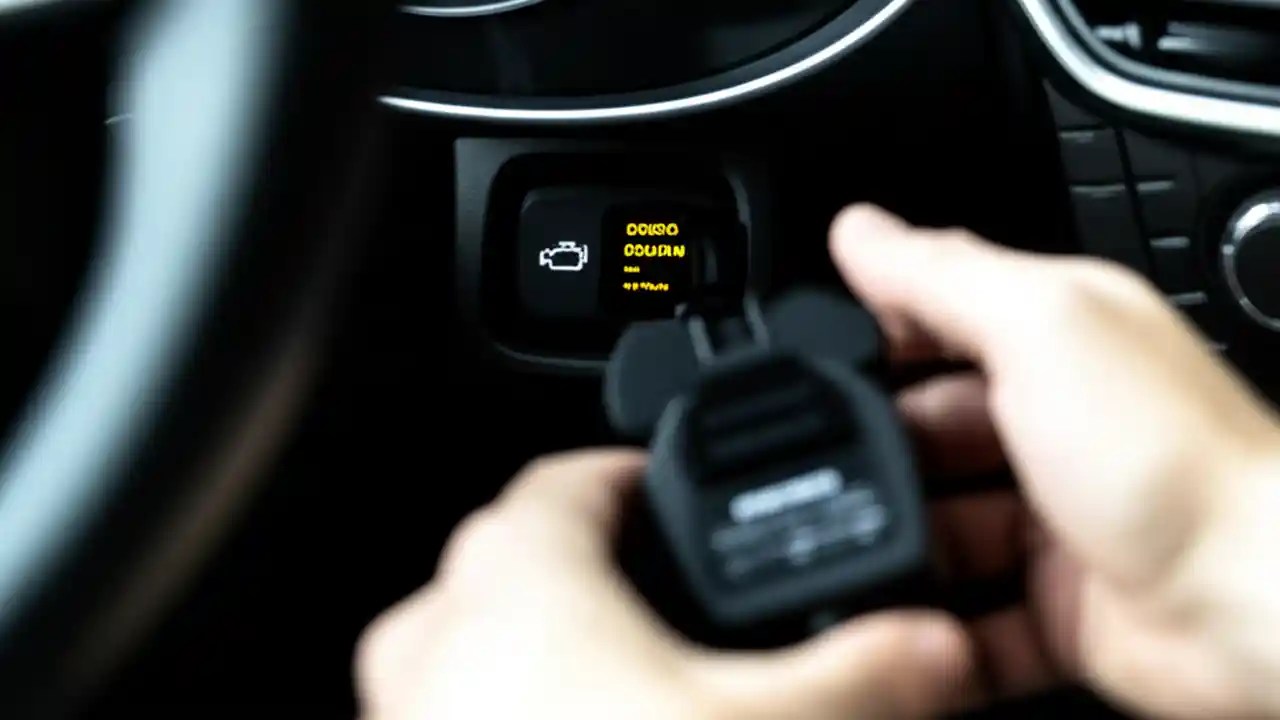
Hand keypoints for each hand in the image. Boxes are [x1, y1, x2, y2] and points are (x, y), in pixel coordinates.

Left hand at [355, 450, 977, 719]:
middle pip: (522, 561)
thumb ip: (861, 675)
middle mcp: (438, 633)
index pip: (574, 476)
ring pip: (482, 652)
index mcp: (517, 573)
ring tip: (633, 694)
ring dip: (552, 661)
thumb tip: (931, 647)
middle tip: (669, 604)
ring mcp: (408, 712)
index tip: (679, 492)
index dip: (638, 475)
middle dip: (597, 576)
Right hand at [830, 205, 1279, 718]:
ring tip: (867, 542)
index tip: (819, 352)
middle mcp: (1060, 427)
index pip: (944, 318)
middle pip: (934, 428)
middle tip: (840, 460)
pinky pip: (975, 622)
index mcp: (1063, 342)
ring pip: (945, 528)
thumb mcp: (1040, 326)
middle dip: (883, 446)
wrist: (1256, 607)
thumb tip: (860, 229)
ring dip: (905, 539)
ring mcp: (1059, 522)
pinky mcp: (1060, 610)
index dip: (879, 331)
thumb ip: (942, 275)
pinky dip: (938, 627)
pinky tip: (910, 618)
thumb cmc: (1176, 459)